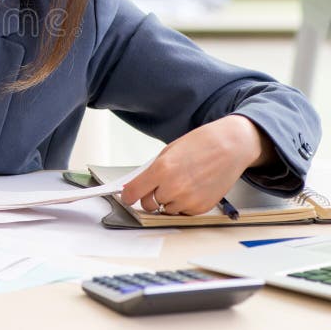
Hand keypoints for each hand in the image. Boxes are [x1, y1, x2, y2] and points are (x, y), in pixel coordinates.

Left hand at [121, 115, 270, 215]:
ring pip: (166, 209)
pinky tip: (192, 189)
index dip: (127, 196)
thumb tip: (136, 186)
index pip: (133, 192)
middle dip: (149, 198)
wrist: (230, 146)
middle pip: (148, 204)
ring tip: (181, 183)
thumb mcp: (168, 152)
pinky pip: (183, 212)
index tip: (126, 197)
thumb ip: (151, 171)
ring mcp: (188, 200)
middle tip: (156, 188)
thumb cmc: (200, 145)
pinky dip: (183, 204)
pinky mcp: (201, 208)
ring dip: (168, 200)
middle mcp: (173, 187)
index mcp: (161, 170)